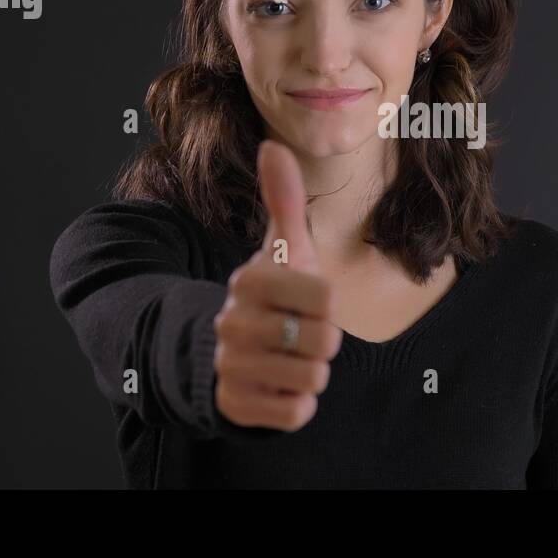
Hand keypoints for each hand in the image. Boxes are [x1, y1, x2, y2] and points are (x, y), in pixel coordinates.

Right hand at [212, 140, 341, 431]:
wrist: (230, 351)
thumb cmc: (273, 294)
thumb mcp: (282, 249)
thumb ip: (284, 200)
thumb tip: (273, 144)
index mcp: (248, 280)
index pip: (325, 297)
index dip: (327, 303)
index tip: (309, 302)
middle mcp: (232, 323)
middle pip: (323, 342)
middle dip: (323, 341)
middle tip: (300, 333)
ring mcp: (230, 366)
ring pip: (312, 379)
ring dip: (312, 373)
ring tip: (291, 359)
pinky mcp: (235, 405)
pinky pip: (296, 413)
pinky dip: (298, 404)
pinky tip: (280, 386)